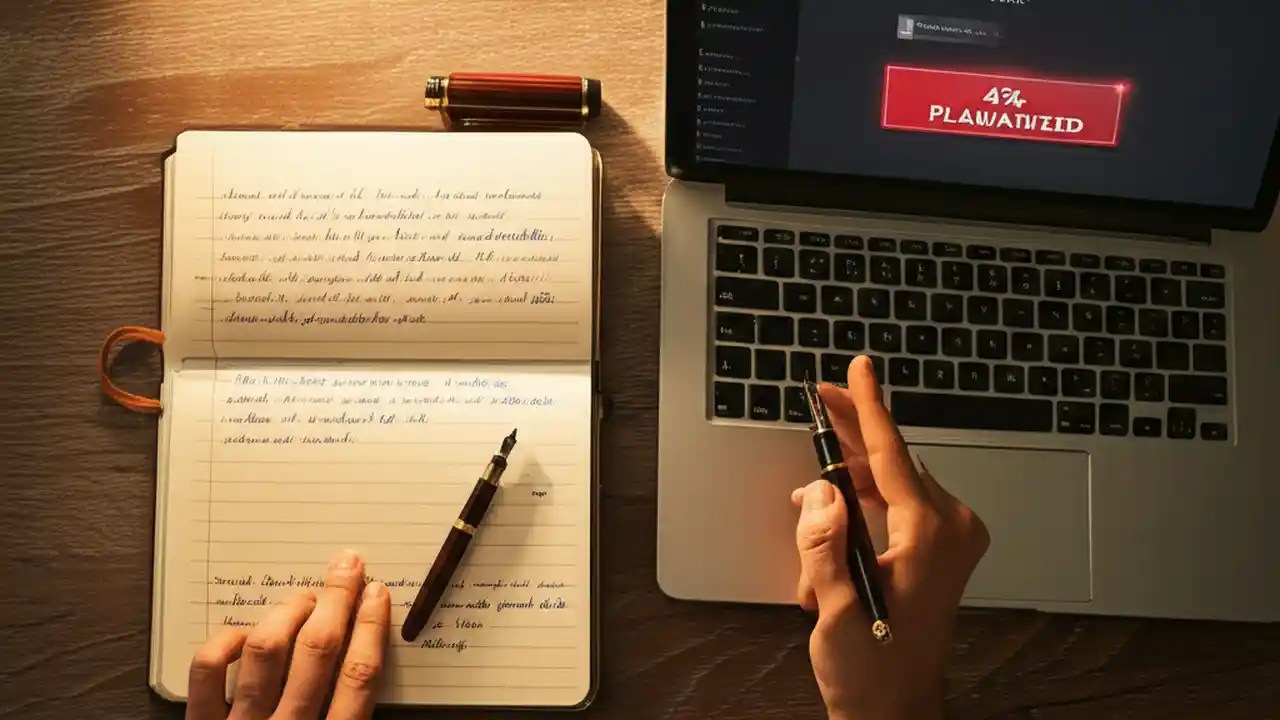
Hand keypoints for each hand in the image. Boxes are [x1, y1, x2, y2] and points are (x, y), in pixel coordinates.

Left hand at [187, 549, 390, 719]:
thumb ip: (349, 718)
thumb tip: (366, 666)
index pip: (359, 674)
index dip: (371, 626)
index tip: (377, 594)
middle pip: (319, 650)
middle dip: (338, 599)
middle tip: (347, 566)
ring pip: (267, 649)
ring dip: (290, 611)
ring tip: (304, 596)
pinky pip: (208, 672)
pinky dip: (225, 641)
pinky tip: (243, 632)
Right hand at [791, 356, 989, 719]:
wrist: (896, 709)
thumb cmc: (872, 667)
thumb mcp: (833, 609)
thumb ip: (823, 545)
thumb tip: (819, 491)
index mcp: (929, 535)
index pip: (892, 454)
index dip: (868, 408)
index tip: (859, 369)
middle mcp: (949, 530)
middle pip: (892, 460)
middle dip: (852, 433)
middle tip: (822, 400)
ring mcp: (950, 539)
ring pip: (893, 482)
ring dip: (851, 478)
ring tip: (810, 493)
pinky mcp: (941, 550)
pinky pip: (899, 505)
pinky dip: (865, 501)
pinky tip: (833, 511)